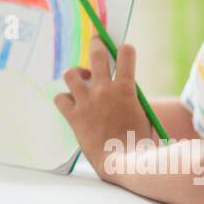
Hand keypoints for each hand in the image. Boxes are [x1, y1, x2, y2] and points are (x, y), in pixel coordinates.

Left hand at [53, 43, 152, 178]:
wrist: (123, 162)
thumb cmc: (139, 141)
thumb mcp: (143, 114)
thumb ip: (130, 97)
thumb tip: (120, 87)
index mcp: (126, 88)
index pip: (126, 54)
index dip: (124, 50)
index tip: (123, 49)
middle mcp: (104, 90)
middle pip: (96, 54)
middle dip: (97, 44)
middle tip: (96, 40)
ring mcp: (87, 102)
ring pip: (71, 73)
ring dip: (77, 73)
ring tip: (82, 78)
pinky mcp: (74, 116)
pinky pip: (60, 98)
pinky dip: (65, 98)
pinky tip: (72, 103)